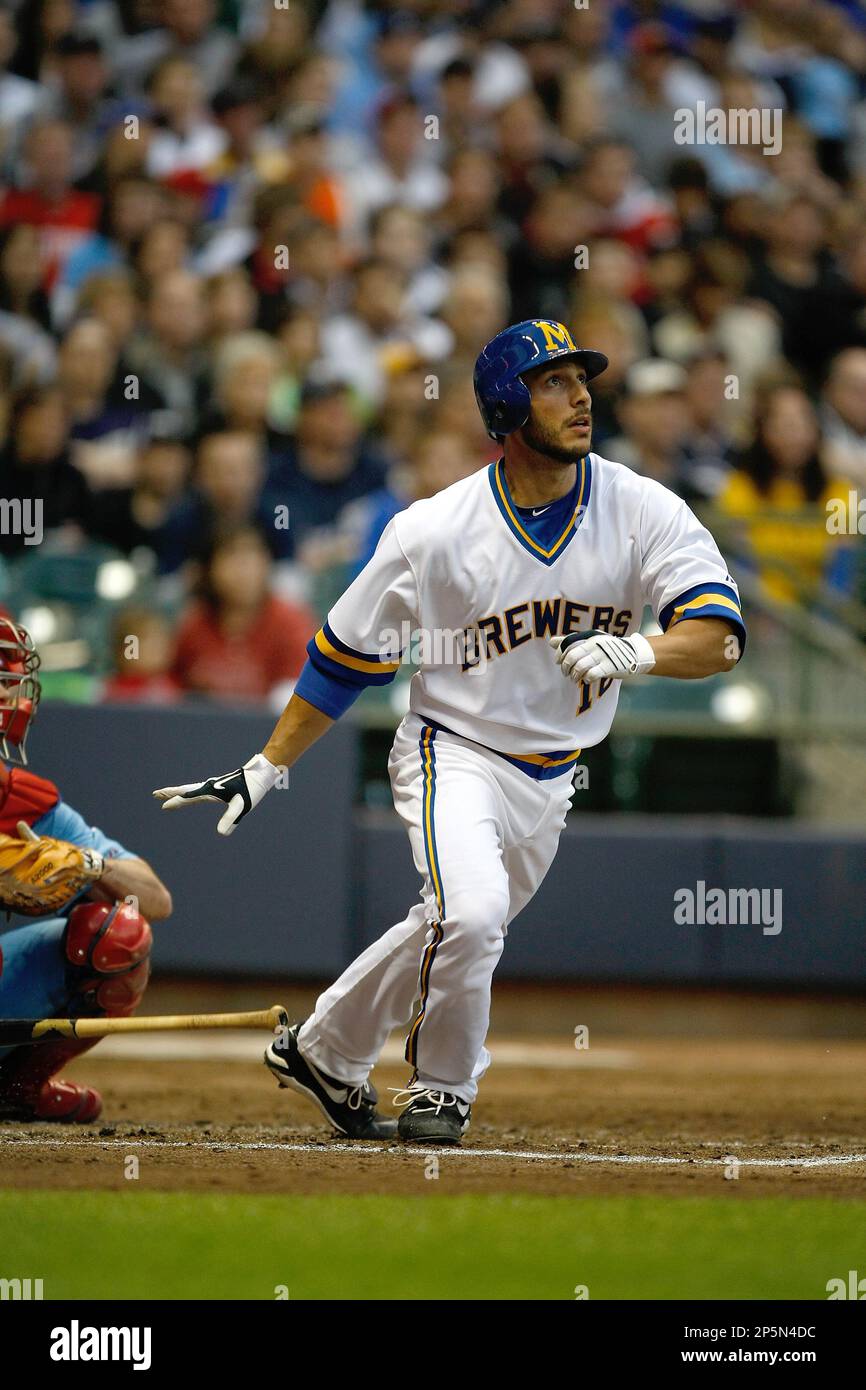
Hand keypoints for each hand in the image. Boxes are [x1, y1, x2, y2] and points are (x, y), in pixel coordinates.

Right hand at [153, 753, 281, 835]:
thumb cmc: (251, 789)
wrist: (260, 773)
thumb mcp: (241, 806)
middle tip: (155, 794)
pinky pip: (198, 789)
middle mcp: (209, 786)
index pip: (189, 797)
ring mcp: (213, 785)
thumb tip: (222, 834)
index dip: (176, 802)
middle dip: (170, 793)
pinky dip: (189, 792)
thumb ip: (231, 819)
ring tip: (167, 794)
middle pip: (185, 790)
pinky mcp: (218, 786)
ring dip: (177, 791)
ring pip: (190, 788)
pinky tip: (190, 795)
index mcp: (211, 790)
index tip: (163, 805)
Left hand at [549, 630, 655, 684]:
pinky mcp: (610, 667)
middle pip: (571, 656)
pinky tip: (588, 680)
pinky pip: (592, 674)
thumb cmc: (607, 648)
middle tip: (566, 673)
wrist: (634, 653)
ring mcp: (603, 656)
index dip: (560, 654)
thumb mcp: (591, 641)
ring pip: (580, 667)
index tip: (558, 662)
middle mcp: (595, 645)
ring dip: (574, 675)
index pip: (567, 644)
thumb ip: (571, 641)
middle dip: (565, 667)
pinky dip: (586, 679)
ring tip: (575, 678)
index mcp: (589, 637)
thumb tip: (550, 642)